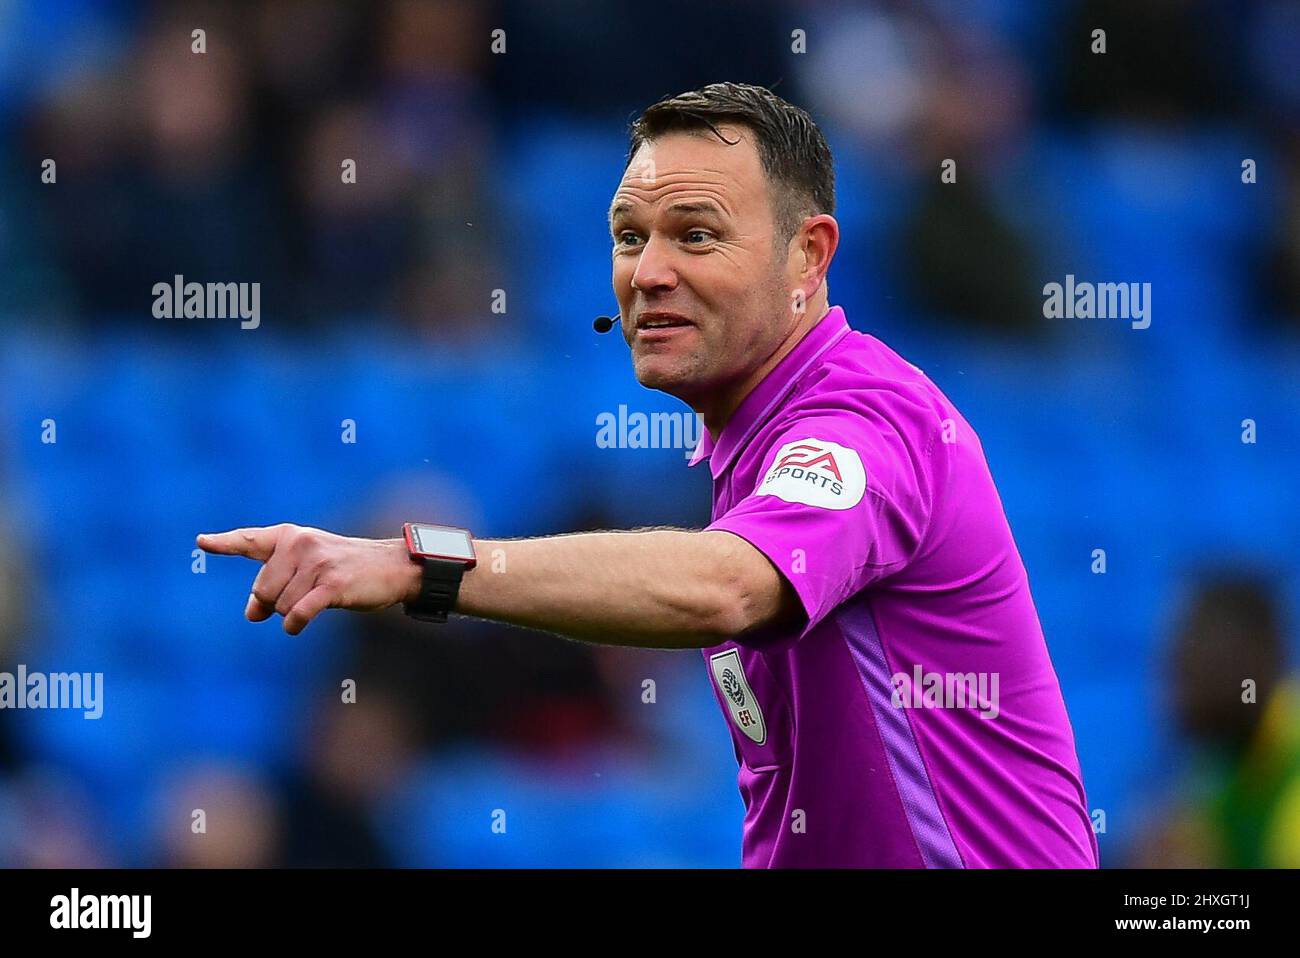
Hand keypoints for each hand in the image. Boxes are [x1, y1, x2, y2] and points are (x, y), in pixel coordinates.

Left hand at [196, 524, 420, 634]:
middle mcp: (300, 544)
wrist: (392, 567)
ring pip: (280, 605)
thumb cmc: (347, 569)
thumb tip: (251, 614)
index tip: (202, 542)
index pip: (251, 540)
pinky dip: (294, 624)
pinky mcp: (332, 585)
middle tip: (304, 597)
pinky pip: (298, 613)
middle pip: (263, 590)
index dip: (225, 543)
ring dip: (292, 614)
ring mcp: (316, 564)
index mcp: (291, 536)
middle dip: (276, 604)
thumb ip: (276, 585)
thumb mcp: (309, 571)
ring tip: (318, 600)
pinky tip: (296, 626)